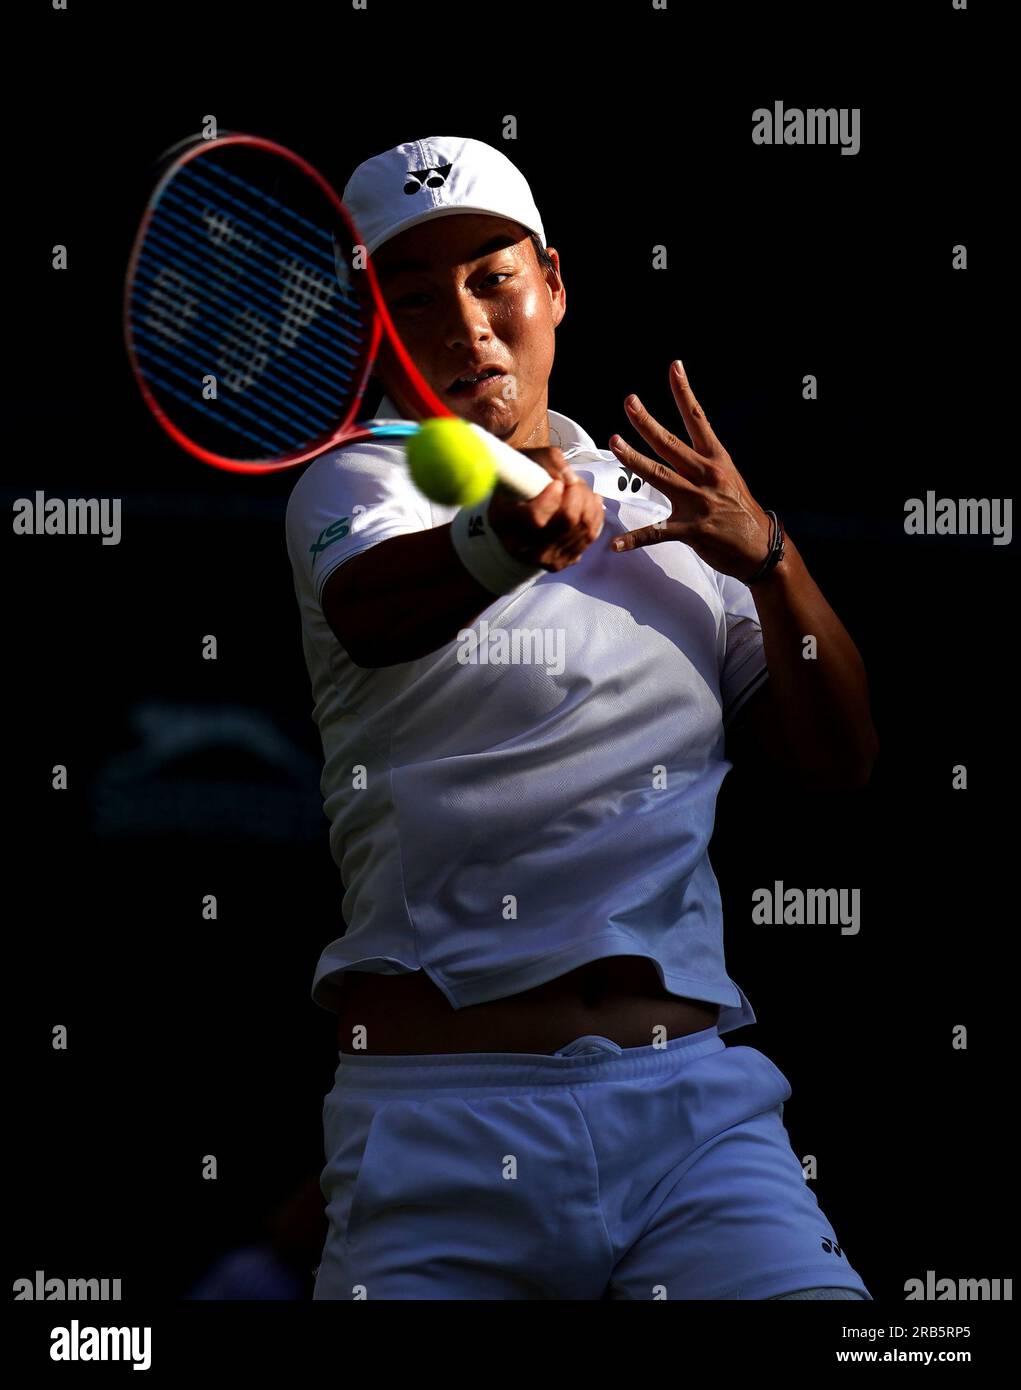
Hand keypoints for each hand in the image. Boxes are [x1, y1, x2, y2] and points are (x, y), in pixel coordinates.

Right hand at [487, 445, 604, 571]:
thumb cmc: (520, 485)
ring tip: (581, 490)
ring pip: (583, 527)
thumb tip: (570, 478)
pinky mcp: (563, 561)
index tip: (557, 483)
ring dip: (589, 502)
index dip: (553, 498)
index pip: (535, 517)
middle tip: (574, 482)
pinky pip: (590, 536)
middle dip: (578, 495)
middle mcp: (522, 548)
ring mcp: (545, 559)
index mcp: (503, 522)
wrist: (516, 519)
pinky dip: (595, 515)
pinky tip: (590, 502)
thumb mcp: (524, 464)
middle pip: (566, 521)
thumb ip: (547, 460)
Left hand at [608, 360, 772, 581]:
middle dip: (647, 422)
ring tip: (614, 443)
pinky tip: (615, 544)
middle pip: (670, 443)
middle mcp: (706, 476)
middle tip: (630, 403)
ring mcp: (698, 502)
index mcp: (716, 460)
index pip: (697, 419)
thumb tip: (678, 447)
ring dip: (633, 459)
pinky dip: (634, 540)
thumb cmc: (741, 510)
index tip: (674, 368)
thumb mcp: (728, 476)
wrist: (760, 547)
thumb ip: (701, 462)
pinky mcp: (691, 530)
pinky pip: (656, 533)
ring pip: (658, 475)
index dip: (684, 392)